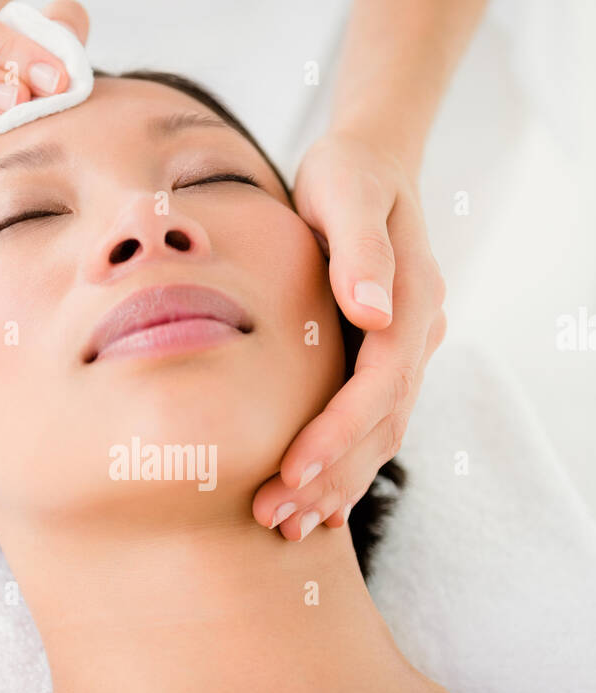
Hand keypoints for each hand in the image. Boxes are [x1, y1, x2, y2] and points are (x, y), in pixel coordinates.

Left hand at [252, 131, 446, 538]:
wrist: (369, 166)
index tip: (293, 469)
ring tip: (286, 526)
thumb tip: (372, 311)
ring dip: (337, 487)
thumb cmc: (347, 174)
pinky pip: (371, 429)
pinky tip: (315, 507)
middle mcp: (416, 337)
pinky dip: (346, 471)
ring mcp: (405, 355)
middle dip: (331, 479)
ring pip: (379, 438)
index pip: (379, 384)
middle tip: (275, 518)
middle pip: (381, 426)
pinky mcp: (382, 364)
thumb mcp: (346, 190)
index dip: (338, 432)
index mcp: (412, 301)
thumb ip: (360, 250)